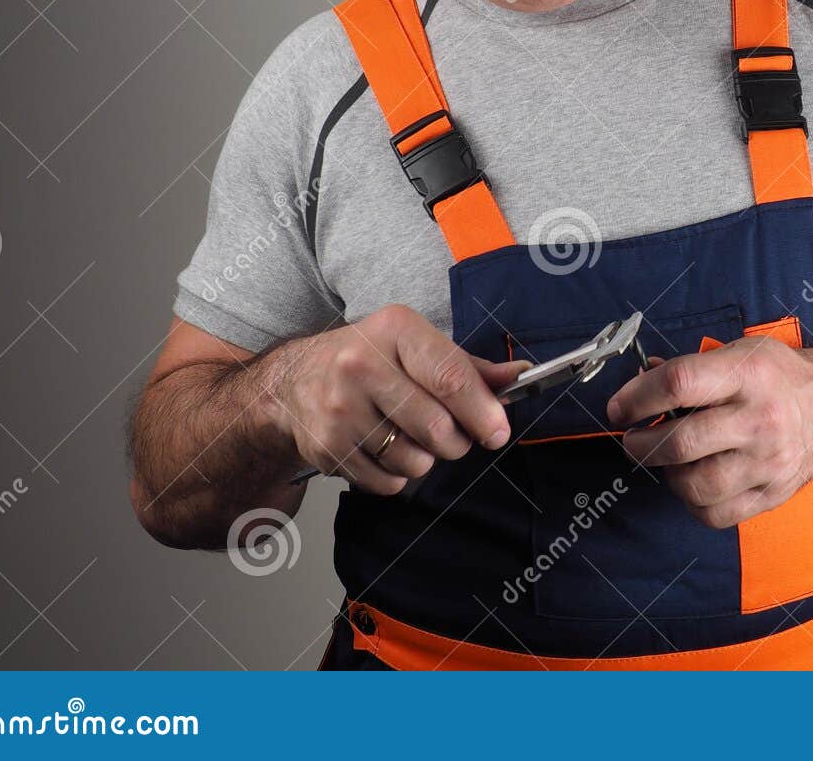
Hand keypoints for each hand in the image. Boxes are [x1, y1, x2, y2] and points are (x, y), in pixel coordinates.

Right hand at [268, 303, 527, 494]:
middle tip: (452, 435)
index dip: (482, 411)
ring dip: (425, 459)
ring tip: (408, 436)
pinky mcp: (326, 447)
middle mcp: (361, 364)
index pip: (449, 377)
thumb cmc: (368, 359)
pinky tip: (382, 448)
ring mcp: (340, 408)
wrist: (293, 382)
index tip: (498, 431)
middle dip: (457, 441)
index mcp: (395, 329)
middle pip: (437, 426)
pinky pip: (388, 482)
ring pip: (415, 460)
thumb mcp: (415, 347)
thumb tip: (520, 376)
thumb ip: (467, 366)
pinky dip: (397, 475)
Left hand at [606, 337, 812, 528]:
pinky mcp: (772, 494)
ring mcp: (768, 462)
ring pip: (696, 485)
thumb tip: (639, 382)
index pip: (679, 385)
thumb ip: (689, 369)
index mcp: (747, 375)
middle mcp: (760, 420)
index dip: (637, 398)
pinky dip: (693, 502)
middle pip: (682, 442)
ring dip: (668, 475)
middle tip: (633, 440)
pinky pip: (716, 514)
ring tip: (669, 461)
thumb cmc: (780, 377)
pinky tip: (694, 482)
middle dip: (642, 445)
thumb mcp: (739, 352)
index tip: (619, 408)